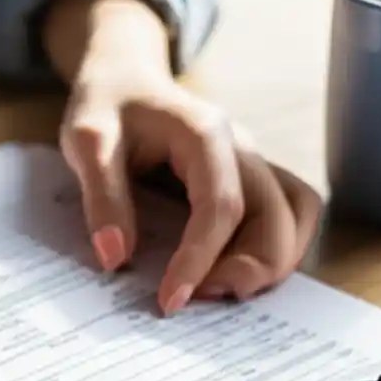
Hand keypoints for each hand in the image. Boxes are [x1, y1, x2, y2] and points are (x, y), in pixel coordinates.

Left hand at [48, 0, 322, 314]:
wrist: (126, 78)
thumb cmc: (107, 105)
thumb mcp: (86, 140)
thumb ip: (101, 195)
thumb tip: (115, 258)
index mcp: (205, 134)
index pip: (220, 206)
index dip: (200, 259)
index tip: (170, 300)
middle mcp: (241, 149)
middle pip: (276, 215)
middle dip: (248, 268)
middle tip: (197, 301)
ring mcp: (252, 164)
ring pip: (294, 218)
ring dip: (270, 263)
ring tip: (218, 293)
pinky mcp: (252, 181)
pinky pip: (290, 216)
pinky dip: (276, 251)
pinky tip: (235, 276)